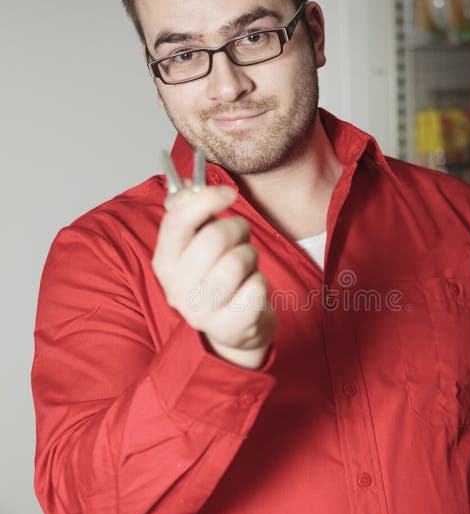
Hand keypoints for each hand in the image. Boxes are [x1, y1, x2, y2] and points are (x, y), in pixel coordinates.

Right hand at [152, 185, 275, 368]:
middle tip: (241, 235)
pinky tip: (250, 289)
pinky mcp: (230, 327)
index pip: (177, 222)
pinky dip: (260, 281)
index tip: (228, 193)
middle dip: (237, 228)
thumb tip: (187, 185)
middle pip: (215, 238)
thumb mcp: (199, 244)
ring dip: (250, 255)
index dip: (206, 200)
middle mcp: (177, 289)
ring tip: (245, 265)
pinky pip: (256, 287)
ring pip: (238, 260)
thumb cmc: (217, 277)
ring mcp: (202, 312)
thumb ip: (191, 212)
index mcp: (164, 263)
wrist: (234, 328)